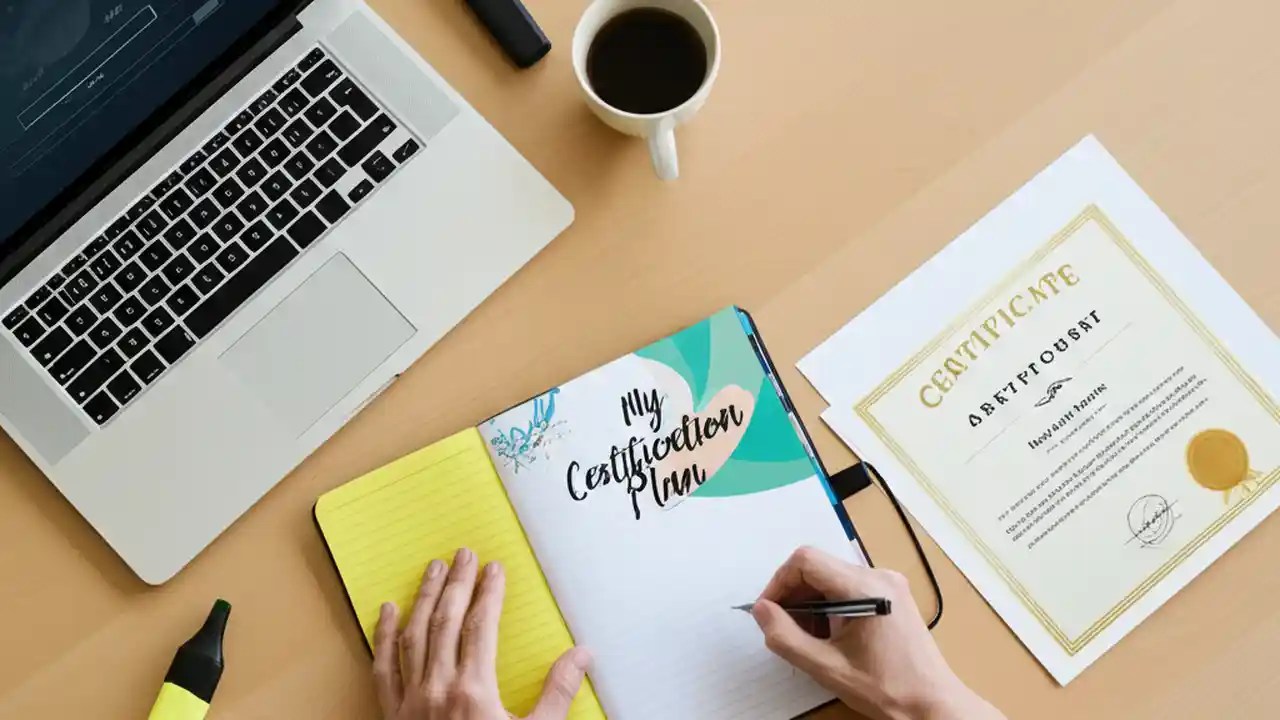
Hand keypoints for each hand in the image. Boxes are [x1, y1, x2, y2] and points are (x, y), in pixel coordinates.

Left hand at [374, 548, 591, 719]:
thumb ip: (558, 694)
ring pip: (413, 636)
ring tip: (431, 569)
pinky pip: (382, 667)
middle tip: (463, 554)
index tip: (494, 568)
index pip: (481, 625)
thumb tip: (581, 655)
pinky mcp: (392, 717)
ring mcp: (410, 702)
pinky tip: (385, 612)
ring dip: (422, 598)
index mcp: (474, 691)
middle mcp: (437, 689)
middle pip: (445, 621)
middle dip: (456, 583)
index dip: (489, 592)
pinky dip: (383, 637)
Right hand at [752, 547, 1004, 719]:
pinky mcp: (893, 595)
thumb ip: (785, 637)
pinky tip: (830, 635)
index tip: (768, 612)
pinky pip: (849, 587)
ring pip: (832, 577)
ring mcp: (889, 584)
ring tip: (809, 638)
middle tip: (785, 629)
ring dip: (812, 602)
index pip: (806, 561)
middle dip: (795, 595)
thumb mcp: (826, 668)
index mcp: (866, 587)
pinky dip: (831, 605)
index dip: (779, 582)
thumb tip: (761, 610)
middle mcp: (879, 576)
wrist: (933, 705)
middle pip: (819, 567)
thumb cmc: (886, 689)